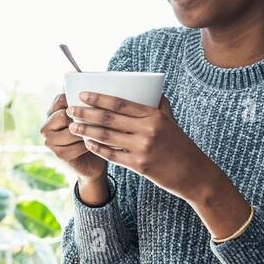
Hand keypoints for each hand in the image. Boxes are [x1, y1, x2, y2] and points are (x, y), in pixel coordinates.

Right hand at [40, 93, 107, 185]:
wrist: (92, 162)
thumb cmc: (91, 135)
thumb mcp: (87, 118)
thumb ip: (85, 106)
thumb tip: (96, 92)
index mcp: (51, 114)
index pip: (60, 99)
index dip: (76, 100)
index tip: (93, 102)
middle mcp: (46, 127)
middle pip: (64, 114)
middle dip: (82, 116)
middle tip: (101, 117)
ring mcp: (50, 142)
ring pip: (72, 130)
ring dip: (89, 130)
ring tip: (104, 130)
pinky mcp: (59, 154)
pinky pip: (78, 144)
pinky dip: (91, 143)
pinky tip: (101, 143)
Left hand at [65, 91, 206, 196]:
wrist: (193, 173)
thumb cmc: (180, 145)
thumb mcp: (171, 121)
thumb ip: (158, 105)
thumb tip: (148, 89)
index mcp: (154, 115)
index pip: (120, 103)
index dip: (99, 98)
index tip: (83, 95)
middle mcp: (147, 130)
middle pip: (109, 118)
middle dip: (86, 113)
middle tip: (70, 110)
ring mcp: (142, 148)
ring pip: (106, 137)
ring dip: (86, 131)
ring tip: (73, 126)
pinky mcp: (139, 165)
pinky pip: (112, 155)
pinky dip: (97, 148)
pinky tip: (87, 143)